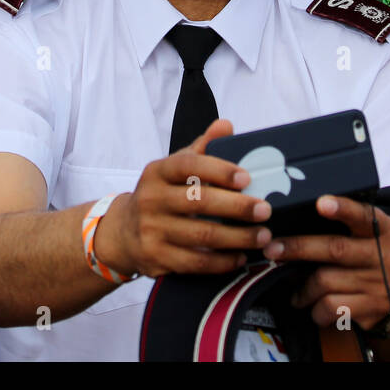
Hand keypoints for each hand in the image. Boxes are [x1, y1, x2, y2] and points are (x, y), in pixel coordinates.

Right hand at [92, 120, 272, 277]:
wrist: (123, 233)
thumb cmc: (161, 194)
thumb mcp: (174, 168)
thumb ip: (201, 148)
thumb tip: (226, 125)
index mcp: (157, 171)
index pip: (189, 165)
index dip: (219, 170)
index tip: (247, 177)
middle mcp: (151, 199)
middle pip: (200, 202)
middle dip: (238, 207)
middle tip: (265, 210)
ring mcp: (151, 230)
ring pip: (202, 236)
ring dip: (238, 237)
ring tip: (264, 236)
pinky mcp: (156, 258)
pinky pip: (196, 263)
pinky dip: (222, 262)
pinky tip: (241, 257)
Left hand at [263, 195, 389, 331]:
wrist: (387, 292)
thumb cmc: (360, 256)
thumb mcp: (359, 236)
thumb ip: (338, 227)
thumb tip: (287, 228)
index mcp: (385, 229)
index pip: (363, 215)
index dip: (342, 209)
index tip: (321, 204)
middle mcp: (387, 254)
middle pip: (335, 249)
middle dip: (298, 248)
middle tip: (272, 249)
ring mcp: (380, 282)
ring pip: (325, 281)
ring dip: (303, 288)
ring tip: (297, 291)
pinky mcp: (373, 308)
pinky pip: (330, 306)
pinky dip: (315, 308)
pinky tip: (314, 306)